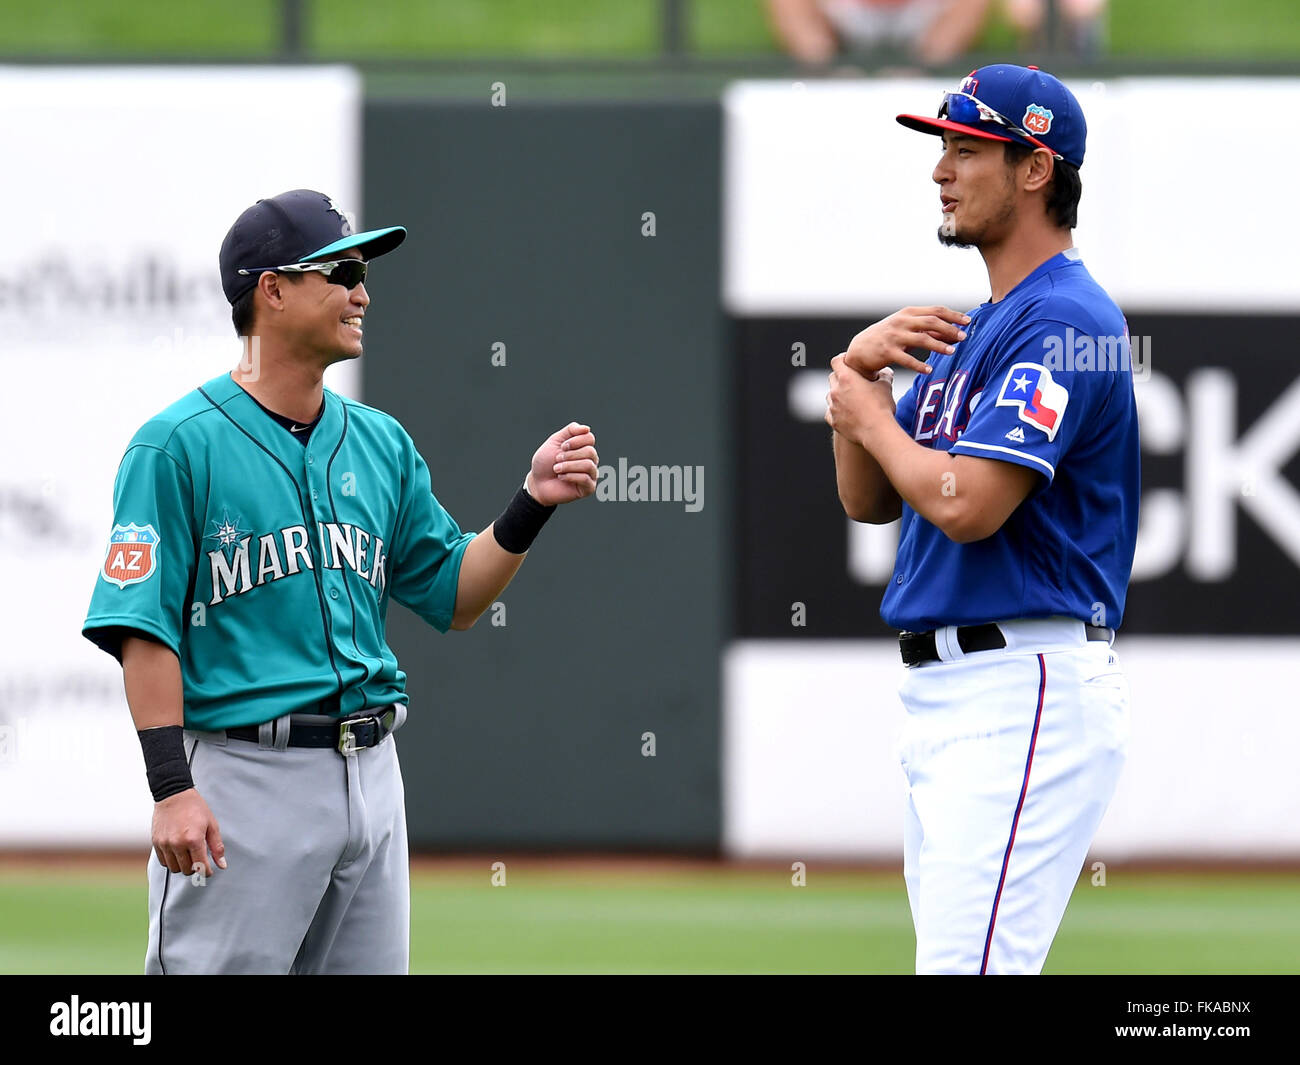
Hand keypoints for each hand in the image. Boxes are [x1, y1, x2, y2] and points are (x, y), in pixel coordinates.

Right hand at [152, 788, 225, 877]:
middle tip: (199, 860)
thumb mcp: (212, 825)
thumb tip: (222, 865)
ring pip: (174, 868)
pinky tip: (178, 853)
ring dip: (182, 866)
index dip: (206, 872)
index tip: (209, 871)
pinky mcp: (156, 842)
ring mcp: (165, 844)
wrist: (174, 795)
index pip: (200, 866)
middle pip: (186, 870)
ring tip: (188, 856)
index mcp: (193, 839)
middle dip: (195, 869)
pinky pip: (163, 862)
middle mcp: (177, 844)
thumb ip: (217, 847)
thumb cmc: (196, 808)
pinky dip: (171, 861)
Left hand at [525, 422, 598, 505]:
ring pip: (588, 465)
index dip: (575, 440)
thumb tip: (587, 428)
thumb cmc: (546, 462)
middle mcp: (591, 460)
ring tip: (556, 469)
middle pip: (590, 451)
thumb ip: (570, 431)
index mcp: (584, 448)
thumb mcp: (555, 441)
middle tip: (557, 459)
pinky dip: (570, 476)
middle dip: (570, 455)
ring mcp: (591, 474)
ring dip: (568, 466)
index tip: (562, 446)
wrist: (538, 482)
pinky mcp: (588, 488)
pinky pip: (585, 478)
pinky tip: (561, 477)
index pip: (590, 438)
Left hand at [825, 356, 895, 444]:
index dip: (842, 359)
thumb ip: (884, 376)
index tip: (849, 362)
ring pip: (830, 395)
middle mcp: (835, 391)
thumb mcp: (885, 387)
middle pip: (832, 378)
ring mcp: (832, 407)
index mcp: (846, 378)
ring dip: (838, 395)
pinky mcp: (833, 421)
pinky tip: (847, 413)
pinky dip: (837, 411)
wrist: (877, 431)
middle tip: (852, 381)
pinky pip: (831, 412)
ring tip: (851, 398)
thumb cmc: (882, 407)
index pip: (836, 361)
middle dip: (841, 377)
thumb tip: (886, 371)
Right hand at [841, 304, 968, 377]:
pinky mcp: (887, 352)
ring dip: (939, 345)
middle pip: (931, 322)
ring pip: (922, 339)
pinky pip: (907, 359)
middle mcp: (901, 322)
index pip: (935, 310)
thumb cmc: (887, 338)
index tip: (968, 321)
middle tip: (963, 337)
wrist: (860, 349)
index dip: (953, 315)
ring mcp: (894, 336)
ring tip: (951, 352)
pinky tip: (929, 369)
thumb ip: (927, 330)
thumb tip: (952, 333)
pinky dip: (919, 365)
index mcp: (908, 313)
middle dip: (950, 329)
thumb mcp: (906, 329)